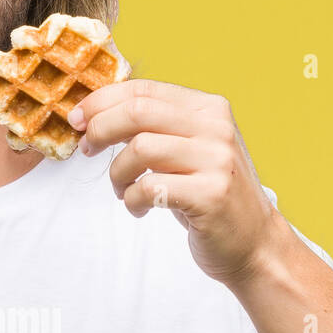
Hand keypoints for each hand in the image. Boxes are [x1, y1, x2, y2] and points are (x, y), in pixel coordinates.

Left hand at [69, 78, 280, 284]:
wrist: (253, 242)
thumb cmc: (205, 192)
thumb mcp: (184, 148)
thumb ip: (152, 125)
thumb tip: (91, 112)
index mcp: (208, 108)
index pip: (143, 89)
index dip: (101, 101)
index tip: (78, 120)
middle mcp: (216, 128)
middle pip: (137, 111)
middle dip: (100, 129)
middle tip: (88, 150)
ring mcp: (216, 160)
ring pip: (139, 148)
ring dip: (117, 173)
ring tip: (122, 190)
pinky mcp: (211, 194)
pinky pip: (149, 187)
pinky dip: (132, 199)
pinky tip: (139, 208)